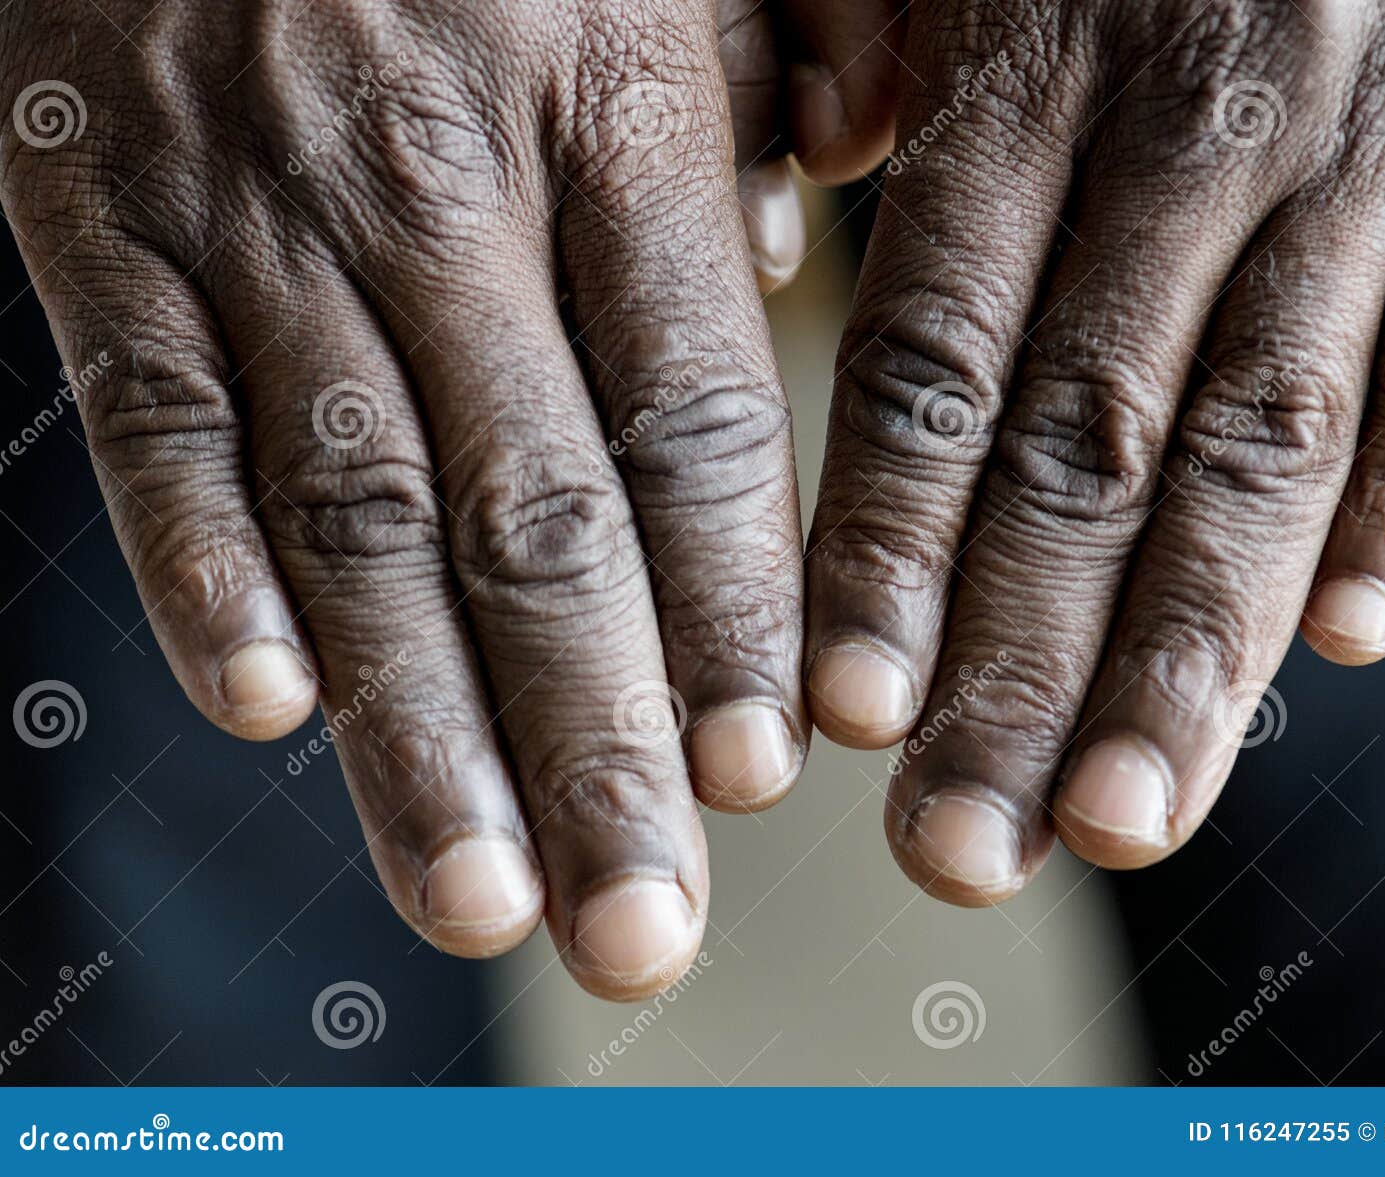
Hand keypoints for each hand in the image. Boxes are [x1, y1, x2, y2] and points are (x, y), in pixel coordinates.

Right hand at [2, 0, 808, 998]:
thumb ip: (768, 83)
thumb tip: (803, 249)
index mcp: (612, 109)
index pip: (695, 419)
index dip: (731, 610)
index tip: (765, 773)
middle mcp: (439, 182)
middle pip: (538, 515)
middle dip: (595, 742)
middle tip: (643, 926)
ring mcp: (253, 209)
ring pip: (354, 515)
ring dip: (417, 730)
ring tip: (482, 899)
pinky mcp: (90, 216)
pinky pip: (149, 421)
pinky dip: (197, 570)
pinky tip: (266, 713)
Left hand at [803, 0, 1384, 897]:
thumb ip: (900, 62)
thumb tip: (820, 179)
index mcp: (1021, 68)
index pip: (932, 359)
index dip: (885, 549)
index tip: (846, 720)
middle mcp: (1188, 121)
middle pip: (1081, 444)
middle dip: (1017, 664)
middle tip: (959, 848)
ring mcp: (1369, 136)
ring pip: (1262, 438)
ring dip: (1192, 650)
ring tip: (1120, 822)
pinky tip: (1358, 636)